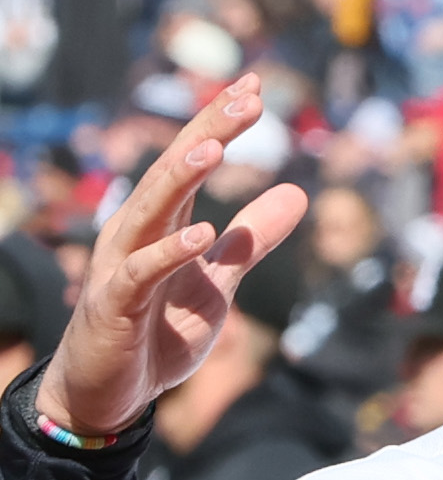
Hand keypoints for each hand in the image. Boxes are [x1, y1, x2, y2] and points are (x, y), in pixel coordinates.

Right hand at [36, 75, 303, 439]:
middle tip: (245, 95)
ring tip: (215, 147)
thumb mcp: (217, 285)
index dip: (221, 124)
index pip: (193, 162)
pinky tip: (199, 235)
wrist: (110, 394)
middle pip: (172, 173)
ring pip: (150, 212)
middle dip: (207, 132)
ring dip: (180, 178)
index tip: (255, 85)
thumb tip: (296, 193)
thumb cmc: (156, 333)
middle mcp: (138, 235)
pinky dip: (169, 253)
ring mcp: (122, 268)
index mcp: (163, 224)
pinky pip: (141, 274)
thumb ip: (250, 241)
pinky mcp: (114, 307)